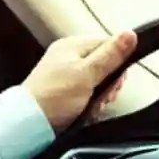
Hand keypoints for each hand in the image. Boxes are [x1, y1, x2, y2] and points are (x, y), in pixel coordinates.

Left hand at [22, 31, 137, 132]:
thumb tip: (131, 34)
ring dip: (99, 97)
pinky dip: (89, 105)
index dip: (118, 63)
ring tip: (91, 106)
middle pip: (104, 65)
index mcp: (72, 46)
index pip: (108, 45)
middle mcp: (68, 57)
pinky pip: (86, 95)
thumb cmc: (53, 97)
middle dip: (108, 84)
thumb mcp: (87, 74)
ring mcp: (65, 76)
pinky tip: (84, 112)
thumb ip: (111, 55)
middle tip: (102, 96)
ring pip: (97, 83)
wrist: (28, 124)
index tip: (116, 80)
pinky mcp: (64, 93)